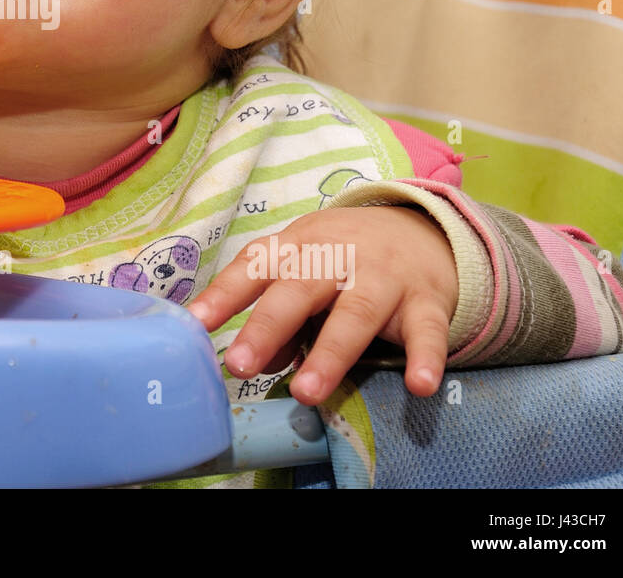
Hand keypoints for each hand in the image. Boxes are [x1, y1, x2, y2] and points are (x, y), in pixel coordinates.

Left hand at [187, 205, 458, 406]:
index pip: (255, 266)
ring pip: (356, 313)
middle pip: (299, 289)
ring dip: (330, 354)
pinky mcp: (426, 301)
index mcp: (298, 246)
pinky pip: (427, 330)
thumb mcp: (304, 274)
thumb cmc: (341, 261)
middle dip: (267, 327)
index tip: (194, 324)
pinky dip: (425, 357)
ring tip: (306, 392)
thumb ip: (277, 319)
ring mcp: (384, 277)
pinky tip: (418, 385)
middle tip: (240, 366)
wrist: (419, 231)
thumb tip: (258, 362)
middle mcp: (337, 257)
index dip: (224, 295)